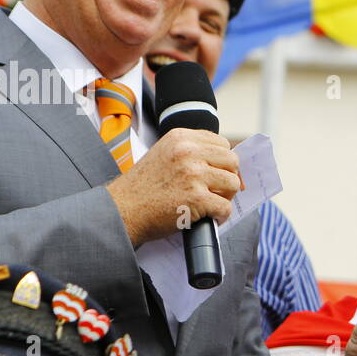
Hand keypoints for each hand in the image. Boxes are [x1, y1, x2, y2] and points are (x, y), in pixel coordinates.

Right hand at [106, 128, 241, 246]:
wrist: (123, 209)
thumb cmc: (142, 188)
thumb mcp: (164, 154)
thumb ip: (190, 153)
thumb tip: (225, 163)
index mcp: (181, 138)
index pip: (222, 143)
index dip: (223, 162)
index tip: (217, 174)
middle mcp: (188, 152)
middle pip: (232, 161)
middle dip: (228, 178)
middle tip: (216, 191)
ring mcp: (193, 174)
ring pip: (233, 183)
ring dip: (226, 197)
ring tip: (210, 204)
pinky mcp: (197, 197)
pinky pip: (225, 207)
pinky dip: (220, 216)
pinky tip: (208, 217)